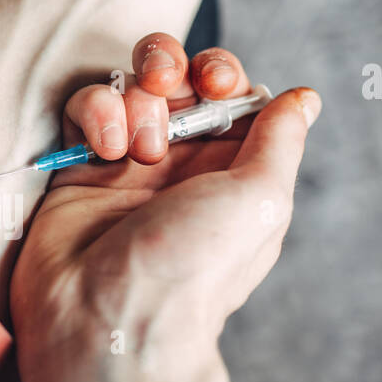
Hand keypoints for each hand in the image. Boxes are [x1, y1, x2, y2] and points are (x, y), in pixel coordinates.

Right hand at [10, 33, 320, 357]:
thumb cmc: (192, 267)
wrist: (108, 315)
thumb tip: (303, 98)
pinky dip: (94, 113)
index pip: (229, 94)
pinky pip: (84, 108)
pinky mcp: (77, 167)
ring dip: (134, 98)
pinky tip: (104, 150)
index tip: (215, 86)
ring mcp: (126, 164)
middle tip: (167, 86)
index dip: (221, 74)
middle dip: (171, 65)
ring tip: (136, 146)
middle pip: (178, 78)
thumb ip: (280, 141)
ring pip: (129, 87)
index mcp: (230, 171)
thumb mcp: (259, 200)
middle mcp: (180, 164)